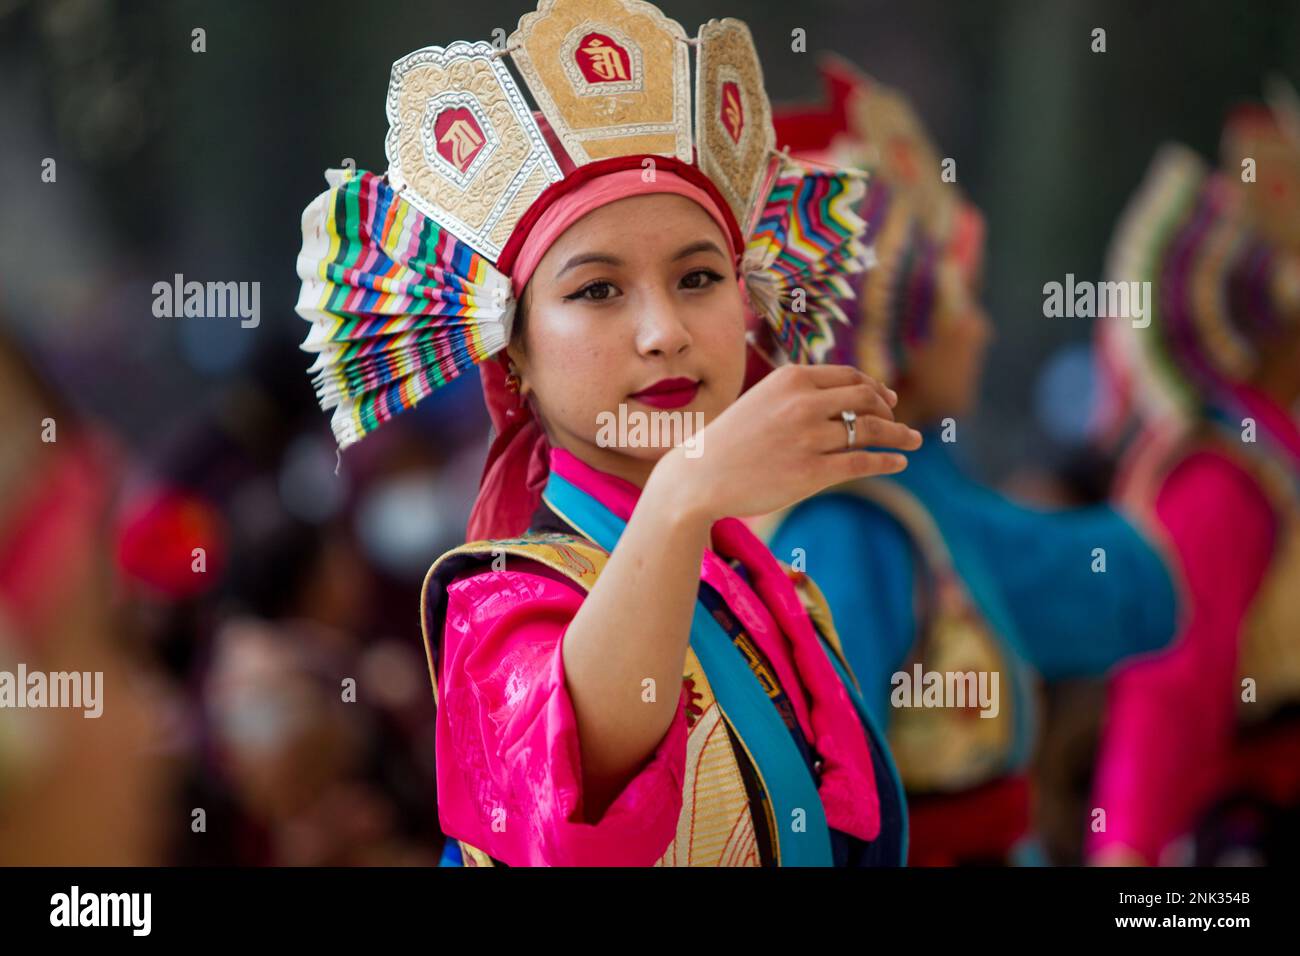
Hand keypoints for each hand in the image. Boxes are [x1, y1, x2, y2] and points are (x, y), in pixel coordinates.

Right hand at [651, 363, 921, 522]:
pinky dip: (887, 460)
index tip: (887, 399)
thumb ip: (797, 395)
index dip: (874, 387)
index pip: (848, 377)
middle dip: (889, 410)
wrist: (699, 476)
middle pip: (866, 399)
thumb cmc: (728, 442)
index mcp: (791, 379)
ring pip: (870, 430)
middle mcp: (803, 403)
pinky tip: (899, 462)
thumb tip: (840, 400)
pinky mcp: (812, 471)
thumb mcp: (762, 401)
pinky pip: (863, 461)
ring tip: (914, 441)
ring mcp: (810, 437)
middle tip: (900, 422)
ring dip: (900, 435)